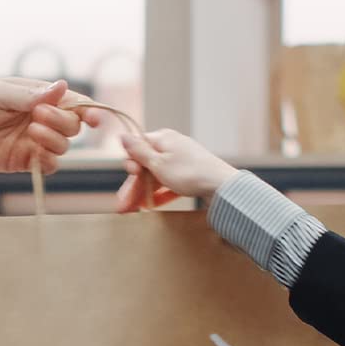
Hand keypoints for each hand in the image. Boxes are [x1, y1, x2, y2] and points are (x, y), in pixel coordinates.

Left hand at [0, 77, 101, 181]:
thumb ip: (29, 94)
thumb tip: (61, 87)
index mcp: (39, 97)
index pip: (74, 102)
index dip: (88, 109)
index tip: (94, 118)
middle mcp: (42, 119)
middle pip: (73, 125)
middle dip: (62, 121)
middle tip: (37, 116)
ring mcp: (34, 141)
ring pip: (64, 146)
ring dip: (54, 139)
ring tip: (31, 131)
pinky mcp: (25, 161)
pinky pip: (50, 165)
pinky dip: (48, 160)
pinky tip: (34, 151)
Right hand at [115, 127, 236, 211]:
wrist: (222, 186)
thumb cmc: (189, 173)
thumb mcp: (158, 163)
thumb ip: (138, 151)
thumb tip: (122, 135)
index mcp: (162, 138)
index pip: (137, 149)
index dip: (131, 165)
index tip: (132, 177)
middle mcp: (171, 146)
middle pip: (145, 166)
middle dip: (134, 186)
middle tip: (123, 207)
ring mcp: (180, 160)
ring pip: (156, 176)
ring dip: (144, 192)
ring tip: (135, 210)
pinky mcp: (189, 174)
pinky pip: (169, 183)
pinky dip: (160, 194)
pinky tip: (152, 207)